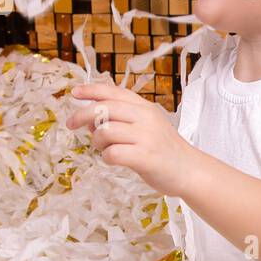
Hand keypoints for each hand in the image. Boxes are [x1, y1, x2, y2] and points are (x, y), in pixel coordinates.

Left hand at [66, 80, 193, 195]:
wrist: (190, 170)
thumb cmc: (164, 150)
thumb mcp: (147, 126)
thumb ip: (122, 119)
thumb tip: (91, 119)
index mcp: (145, 108)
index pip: (114, 92)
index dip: (91, 90)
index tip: (75, 92)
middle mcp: (146, 118)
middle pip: (104, 108)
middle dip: (82, 115)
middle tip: (71, 124)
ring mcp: (146, 137)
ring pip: (105, 131)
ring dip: (97, 141)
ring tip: (105, 148)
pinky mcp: (145, 157)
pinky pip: (113, 153)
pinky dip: (107, 157)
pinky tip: (114, 160)